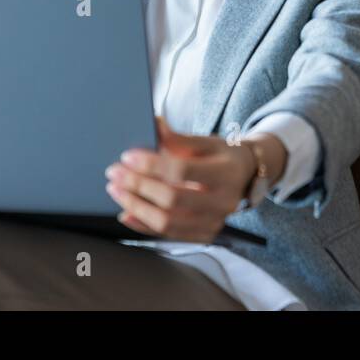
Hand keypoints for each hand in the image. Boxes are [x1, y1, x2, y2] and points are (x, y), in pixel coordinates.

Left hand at [104, 116, 278, 242]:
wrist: (245, 177)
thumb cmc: (223, 156)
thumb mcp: (206, 141)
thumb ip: (179, 138)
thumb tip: (153, 125)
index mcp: (225, 173)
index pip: (181, 170)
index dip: (150, 164)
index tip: (127, 156)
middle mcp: (223, 202)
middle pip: (172, 199)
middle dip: (137, 186)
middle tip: (114, 173)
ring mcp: (214, 222)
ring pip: (168, 222)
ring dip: (136, 206)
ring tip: (116, 190)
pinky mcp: (204, 234)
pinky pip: (168, 234)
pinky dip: (143, 225)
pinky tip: (126, 212)